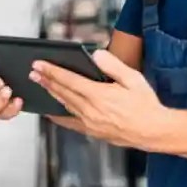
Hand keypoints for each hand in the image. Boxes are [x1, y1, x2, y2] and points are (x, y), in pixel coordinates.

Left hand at [31, 49, 170, 149]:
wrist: (154, 131)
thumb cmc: (145, 104)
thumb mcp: (133, 78)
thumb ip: (113, 65)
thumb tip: (96, 55)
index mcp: (99, 95)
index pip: (68, 80)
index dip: (51, 71)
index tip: (38, 64)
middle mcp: (91, 110)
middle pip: (62, 92)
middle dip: (46, 80)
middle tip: (33, 72)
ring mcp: (90, 123)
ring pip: (65, 105)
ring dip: (51, 93)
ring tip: (41, 84)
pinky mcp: (93, 132)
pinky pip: (70, 123)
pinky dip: (59, 116)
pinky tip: (52, 112)